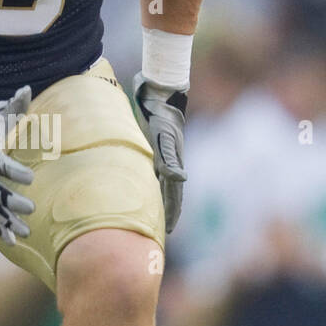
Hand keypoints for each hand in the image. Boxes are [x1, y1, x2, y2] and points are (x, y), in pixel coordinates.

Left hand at [133, 77, 187, 233]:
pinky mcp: (153, 146)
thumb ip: (170, 158)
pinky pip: (152, 170)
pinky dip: (150, 181)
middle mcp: (170, 162)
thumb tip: (181, 179)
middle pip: (170, 193)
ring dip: (159, 198)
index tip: (168, 230)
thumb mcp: (164, 138)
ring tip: (154, 213)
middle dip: (167, 210)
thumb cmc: (161, 117)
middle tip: (163, 229)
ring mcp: (162, 154)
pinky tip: (144, 186)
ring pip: (161, 183)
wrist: (159, 95)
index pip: (174, 195)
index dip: (172, 213)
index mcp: (174, 164)